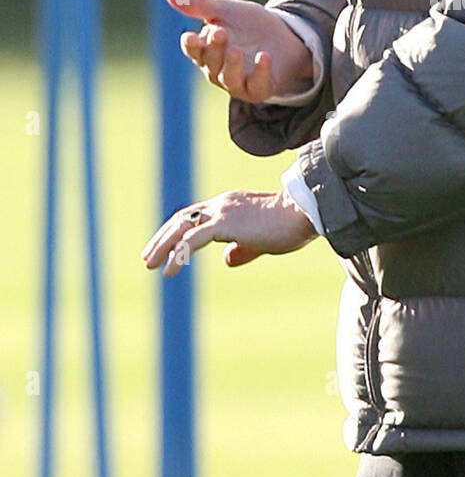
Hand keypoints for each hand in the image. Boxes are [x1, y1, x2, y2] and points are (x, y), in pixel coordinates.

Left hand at [141, 188, 317, 276]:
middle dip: (163, 237)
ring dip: (163, 246)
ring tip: (150, 264)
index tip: (166, 247)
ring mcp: (222, 212)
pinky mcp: (224, 224)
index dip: (179, 231)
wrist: (304, 213)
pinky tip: (169, 271)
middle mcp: (222, 204)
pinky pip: (191, 240)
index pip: (197, 216)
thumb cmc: (291, 226)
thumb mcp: (263, 240)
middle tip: (148, 257)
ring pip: (182, 227)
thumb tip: (226, 260)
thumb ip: (243, 249)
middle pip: (183, 218)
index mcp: (230, 206)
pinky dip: (177, 254)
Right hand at [165, 0, 314, 102]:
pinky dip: (260, 72)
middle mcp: (218, 70)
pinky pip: (257, 85)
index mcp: (205, 51)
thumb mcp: (224, 10)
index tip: (189, 35)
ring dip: (231, 65)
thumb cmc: (247, 25)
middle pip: (211, 62)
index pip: (193, 50)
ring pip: (229, 78)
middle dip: (214, 48)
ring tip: (234, 50)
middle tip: (219, 31)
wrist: (284, 36)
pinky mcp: (260, 89)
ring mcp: (238, 82)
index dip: (191, 45)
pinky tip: (264, 57)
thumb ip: (198, 4)